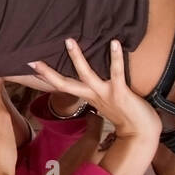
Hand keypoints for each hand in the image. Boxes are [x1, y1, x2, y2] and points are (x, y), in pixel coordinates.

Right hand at [28, 38, 161, 147]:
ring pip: (86, 75)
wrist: (142, 133)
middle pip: (65, 84)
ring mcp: (105, 94)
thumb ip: (100, 92)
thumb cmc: (128, 117)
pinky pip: (116, 73)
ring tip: (70, 41)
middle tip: (34, 60)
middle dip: (49, 73)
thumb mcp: (109, 103)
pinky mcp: (120, 93)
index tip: (33, 66)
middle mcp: (93, 96)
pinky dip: (116, 58)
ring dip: (77, 58)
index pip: (63, 87)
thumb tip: (95, 80)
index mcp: (89, 98)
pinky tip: (115, 43)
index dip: (47, 78)